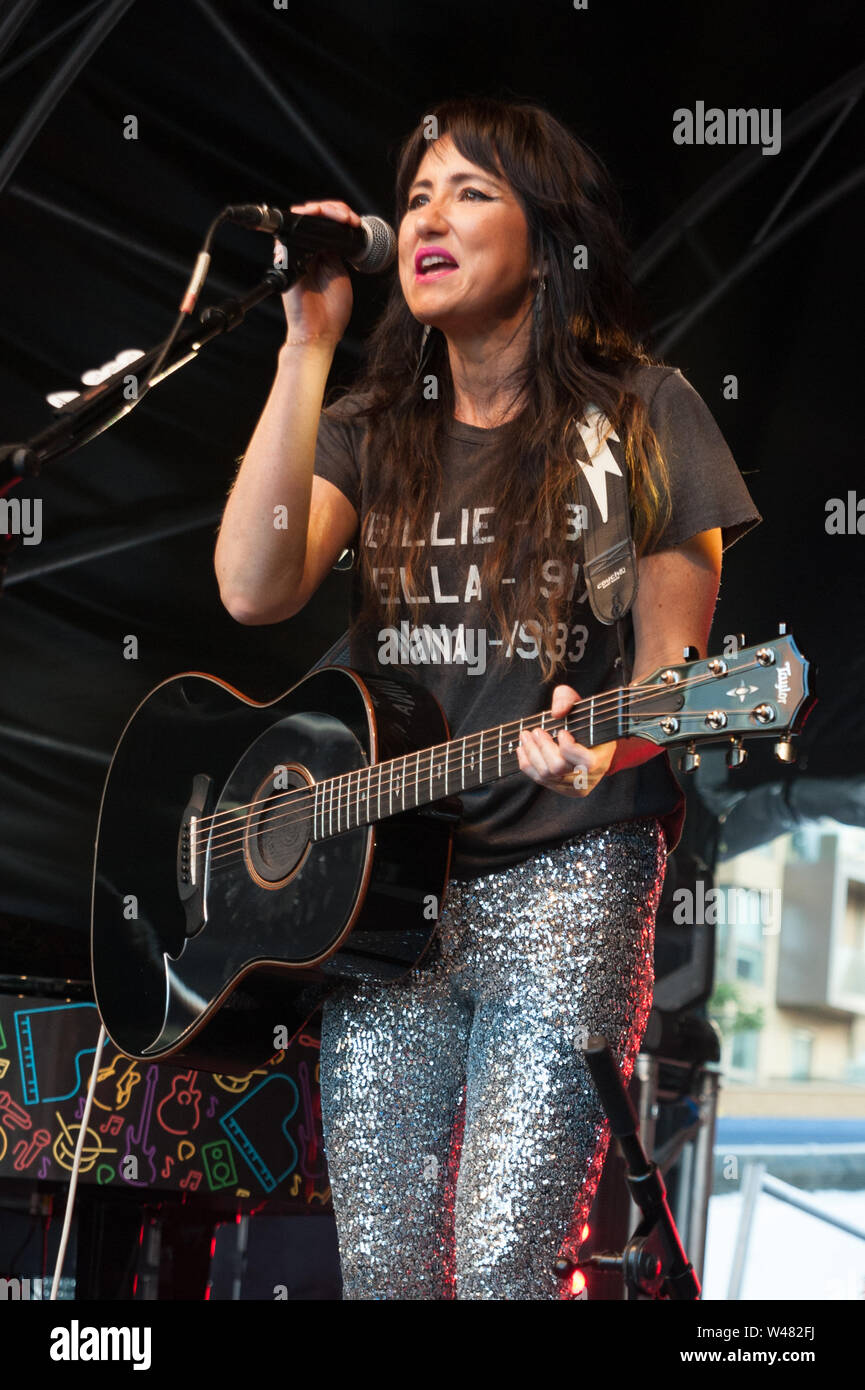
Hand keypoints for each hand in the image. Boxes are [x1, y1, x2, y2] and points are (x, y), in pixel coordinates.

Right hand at [276, 199, 360, 348]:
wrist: (318, 332)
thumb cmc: (331, 311)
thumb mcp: (339, 274)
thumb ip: (335, 252)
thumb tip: (337, 230)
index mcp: (321, 256)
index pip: (327, 227)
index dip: (339, 217)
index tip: (354, 222)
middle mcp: (307, 253)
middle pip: (316, 219)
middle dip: (334, 210)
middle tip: (348, 218)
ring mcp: (296, 255)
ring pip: (304, 221)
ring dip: (323, 211)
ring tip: (341, 217)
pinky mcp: (286, 259)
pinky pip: (291, 234)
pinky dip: (307, 221)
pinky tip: (323, 219)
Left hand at [516, 685, 616, 797]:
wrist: (591, 745)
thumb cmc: (585, 722)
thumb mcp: (580, 704)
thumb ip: (567, 699)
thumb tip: (556, 712)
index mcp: (602, 759)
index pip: (586, 762)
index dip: (569, 748)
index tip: (562, 732)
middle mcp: (588, 778)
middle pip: (558, 768)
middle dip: (543, 747)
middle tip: (536, 731)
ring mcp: (573, 787)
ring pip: (545, 775)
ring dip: (531, 753)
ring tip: (525, 736)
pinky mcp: (560, 789)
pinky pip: (538, 779)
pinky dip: (527, 763)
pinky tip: (522, 749)